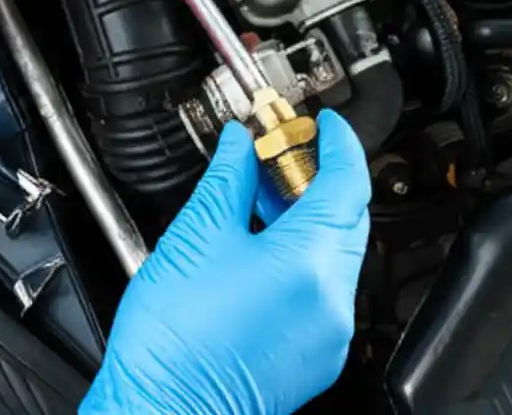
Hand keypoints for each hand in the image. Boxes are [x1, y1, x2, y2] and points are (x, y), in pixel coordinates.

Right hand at [81, 110, 370, 414]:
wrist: (163, 411)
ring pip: (336, 257)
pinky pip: (323, 293)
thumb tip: (239, 146)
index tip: (325, 126)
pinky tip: (262, 251)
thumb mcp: (196, 237)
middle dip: (319, 181)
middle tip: (282, 157)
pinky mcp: (315, 357)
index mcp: (309, 262)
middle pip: (348, 220)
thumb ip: (227, 179)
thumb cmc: (174, 342)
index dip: (339, 144)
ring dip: (308, 221)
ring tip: (261, 202)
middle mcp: (332, 300)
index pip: (348, 182)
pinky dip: (303, 262)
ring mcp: (328, 334)